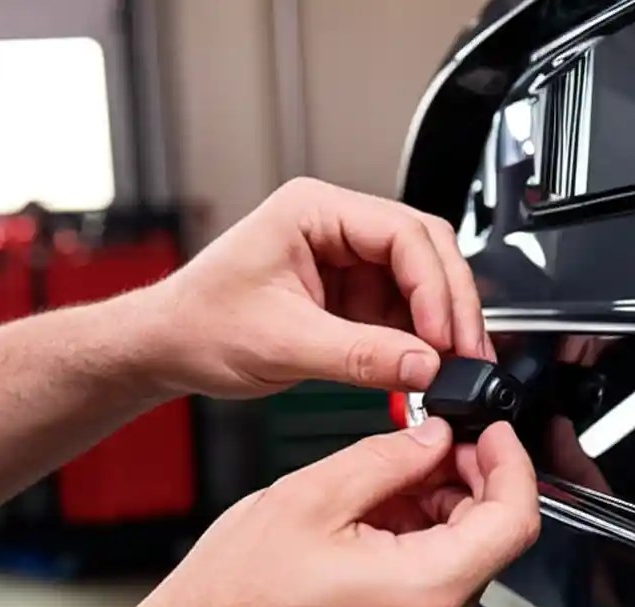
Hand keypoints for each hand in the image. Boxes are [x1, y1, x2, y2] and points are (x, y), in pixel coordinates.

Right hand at [30, 419, 538, 606]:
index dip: (510, 462)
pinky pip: (434, 577)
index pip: (515, 519)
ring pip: (462, 553)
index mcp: (424, 591)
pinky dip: (418, 534)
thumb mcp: (312, 497)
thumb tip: (432, 436)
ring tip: (385, 475)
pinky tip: (373, 511)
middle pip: (491, 535)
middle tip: (426, 439)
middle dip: (466, 477)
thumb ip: (388, 457)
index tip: (490, 429)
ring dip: (437, 504)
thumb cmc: (233, 601)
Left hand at [135, 178, 491, 398]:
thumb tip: (424, 366)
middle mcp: (334, 226)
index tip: (445, 336)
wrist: (166, 349)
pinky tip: (428, 367)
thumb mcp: (283, 344)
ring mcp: (344, 259)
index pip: (402, 233)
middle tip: (468, 353)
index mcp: (313, 210)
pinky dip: (420, 340)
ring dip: (441, 323)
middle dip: (451, 303)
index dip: (434, 286)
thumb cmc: (199, 325)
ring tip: (454, 367)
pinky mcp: (348, 295)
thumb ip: (361, 356)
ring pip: (420, 281)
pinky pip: (401, 310)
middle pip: (423, 250)